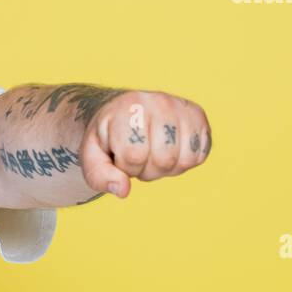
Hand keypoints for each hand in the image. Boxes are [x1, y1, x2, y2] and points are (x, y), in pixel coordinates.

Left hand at [79, 91, 210, 198]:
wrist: (122, 110)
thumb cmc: (107, 136)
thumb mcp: (91, 154)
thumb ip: (99, 175)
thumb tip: (123, 190)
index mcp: (129, 107)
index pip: (135, 155)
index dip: (126, 166)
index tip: (120, 154)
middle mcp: (159, 101)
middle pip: (164, 159)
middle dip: (147, 169)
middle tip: (137, 155)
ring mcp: (181, 106)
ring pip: (185, 160)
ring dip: (167, 168)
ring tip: (153, 152)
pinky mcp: (198, 115)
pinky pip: (200, 155)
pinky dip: (183, 161)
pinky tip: (169, 149)